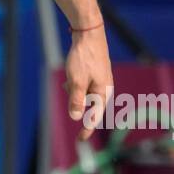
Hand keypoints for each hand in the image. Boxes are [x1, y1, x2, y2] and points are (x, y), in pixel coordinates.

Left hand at [65, 26, 113, 140]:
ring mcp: (100, 79)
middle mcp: (104, 87)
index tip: (80, 140)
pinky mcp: (95, 72)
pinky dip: (75, 82)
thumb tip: (76, 117)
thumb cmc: (84, 57)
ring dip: (74, 90)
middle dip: (76, 101)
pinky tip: (70, 75)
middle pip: (88, 104)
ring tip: (69, 78)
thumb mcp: (77, 80)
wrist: (89, 33)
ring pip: (84, 93)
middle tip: (70, 83)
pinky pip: (83, 84)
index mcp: (103, 92)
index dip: (87, 129)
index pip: (94, 116)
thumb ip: (76, 99)